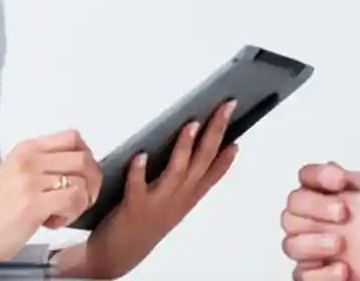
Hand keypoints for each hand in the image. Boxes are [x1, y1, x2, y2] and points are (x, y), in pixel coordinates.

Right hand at [0, 129, 101, 260]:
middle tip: (82, 199)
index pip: (72, 137)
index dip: (87, 156)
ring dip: (81, 202)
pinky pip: (73, 200)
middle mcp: (30, 160)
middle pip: (83, 159)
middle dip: (92, 182)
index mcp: (27, 149)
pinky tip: (54, 221)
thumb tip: (79, 166)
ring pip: (82, 181)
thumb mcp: (16, 172)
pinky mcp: (34, 203)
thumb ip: (44, 163)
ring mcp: (31, 180)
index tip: (83, 176)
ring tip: (62, 213)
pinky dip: (71, 214)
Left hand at [59, 100, 239, 278]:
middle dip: (216, 131)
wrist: (121, 253)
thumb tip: (193, 144)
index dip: (228, 151)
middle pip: (203, 161)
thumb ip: (186, 178)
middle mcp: (179, 197)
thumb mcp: (175, 202)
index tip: (238, 127)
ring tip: (191, 124)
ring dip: (185, 147)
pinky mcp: (134, 206)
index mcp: (189, 196)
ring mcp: (158, 201)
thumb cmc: (148, 221)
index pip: (215, 171)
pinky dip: (139, 170)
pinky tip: (141, 154)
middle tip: (225, 107)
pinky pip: (138, 186)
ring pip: (177, 171)